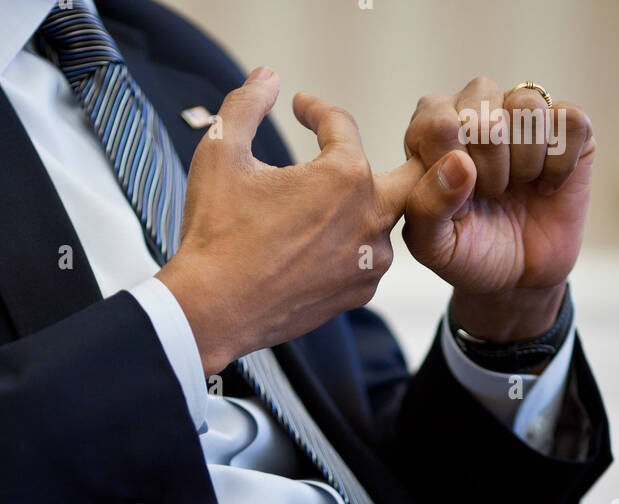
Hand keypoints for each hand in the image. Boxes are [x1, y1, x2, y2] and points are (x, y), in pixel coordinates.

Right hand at [158, 69, 422, 375]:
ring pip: (387, 222)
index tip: (301, 109)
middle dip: (395, 156)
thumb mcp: (222, 151)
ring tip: (349, 201)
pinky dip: (356, 247)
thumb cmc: (216, 233)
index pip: (341, 126)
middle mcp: (369, 216)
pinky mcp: (357, 293)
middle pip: (407, 175)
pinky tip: (333, 244)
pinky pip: (369, 261)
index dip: (316, 111)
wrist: (212, 311)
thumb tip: (267, 78)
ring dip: (369, 207)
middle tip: (381, 149)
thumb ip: (247, 104)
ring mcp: (367, 261)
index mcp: (344, 174)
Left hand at [402, 76, 594, 339]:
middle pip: (485, 116)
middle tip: (492, 196)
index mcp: (432, 129)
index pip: (438, 125)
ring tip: (518, 186)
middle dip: (491, 172)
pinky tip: (548, 184)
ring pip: (528, 108)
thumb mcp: (433, 246)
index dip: (455, 172)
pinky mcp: (567, 122)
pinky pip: (570, 122)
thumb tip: (458, 164)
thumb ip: (427, 207)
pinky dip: (560, 165)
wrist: (517, 275)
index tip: (460, 202)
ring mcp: (521, 109)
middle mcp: (474, 105)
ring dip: (526, 164)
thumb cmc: (468, 251)